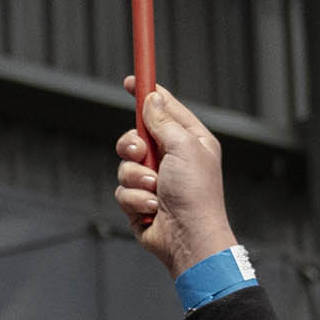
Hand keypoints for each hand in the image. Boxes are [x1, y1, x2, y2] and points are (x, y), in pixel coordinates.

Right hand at [112, 84, 234, 273]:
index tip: (131, 81)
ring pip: (125, 165)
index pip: (164, 109)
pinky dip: (136, 199)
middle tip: (140, 152)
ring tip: (154, 190)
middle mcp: (172, 158)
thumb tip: (152, 100)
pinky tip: (152, 209)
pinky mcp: (141, 201)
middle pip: (136, 135)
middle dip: (132, 145)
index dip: (147, 94)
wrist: (189, 238)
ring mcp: (155, 180)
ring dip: (137, 178)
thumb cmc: (196, 195)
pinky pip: (123, 190)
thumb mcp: (183, 146)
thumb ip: (163, 121)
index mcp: (189, 140)